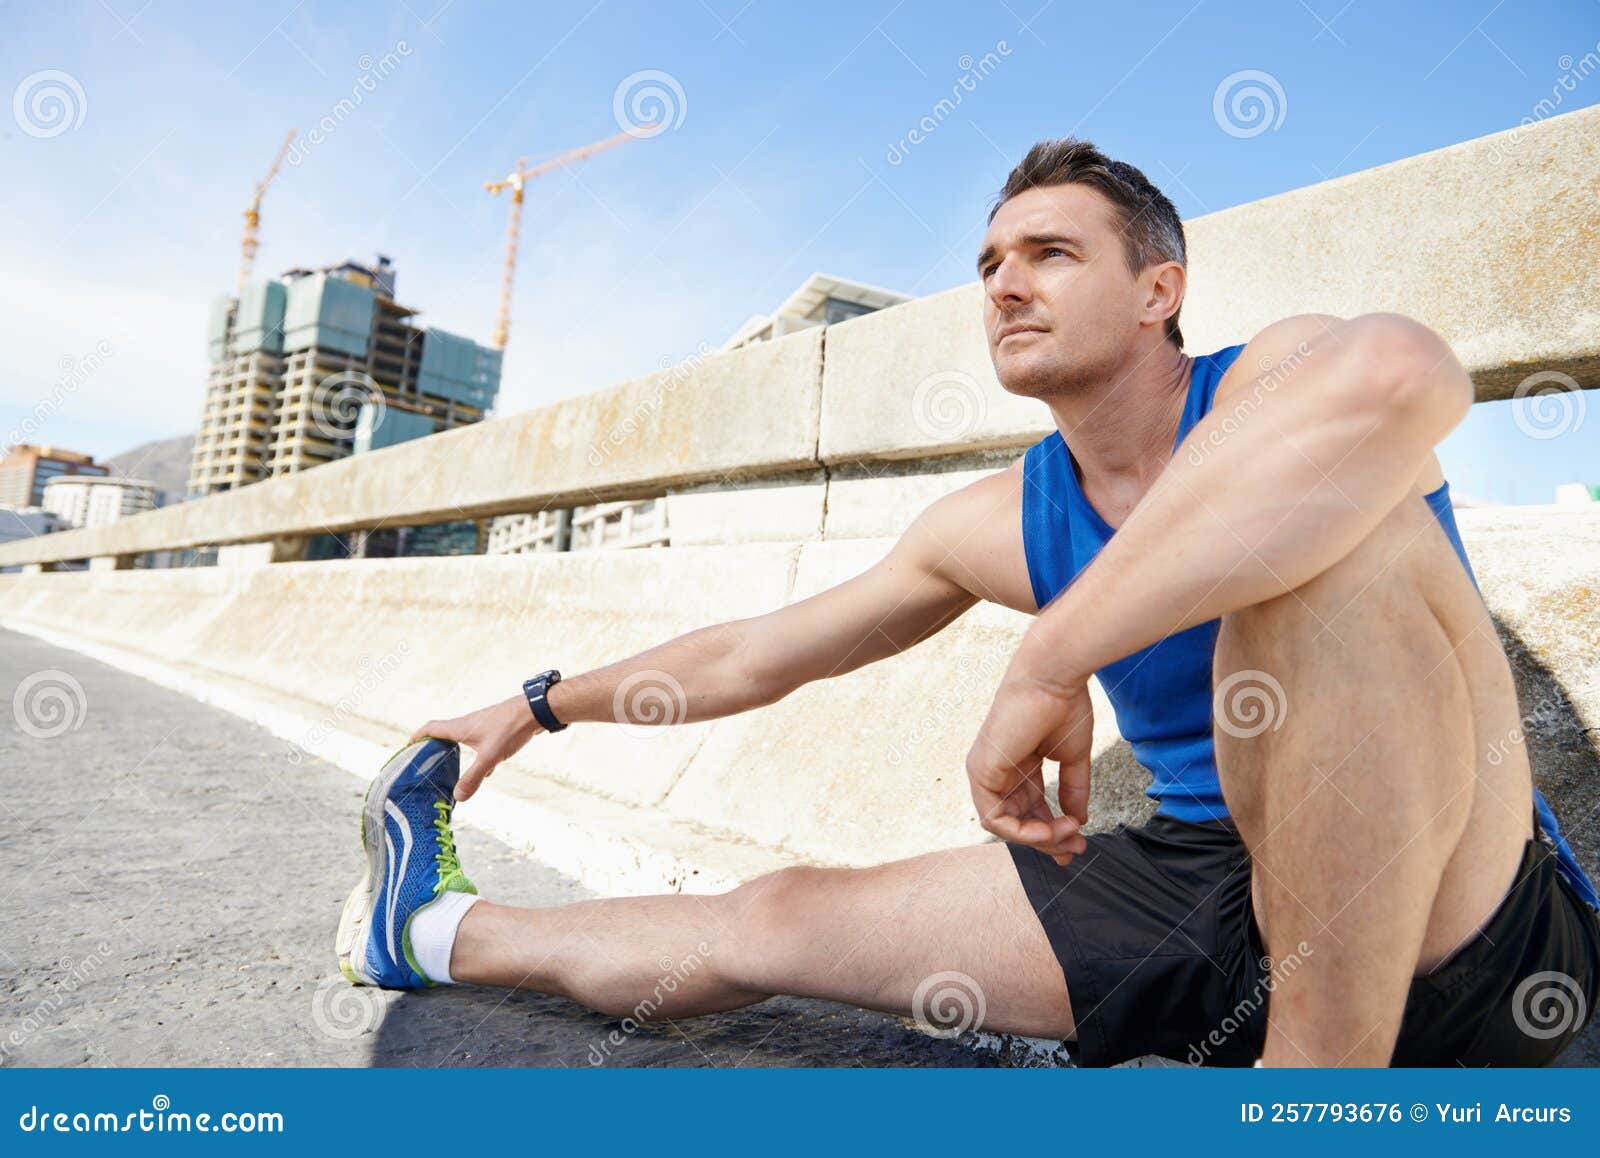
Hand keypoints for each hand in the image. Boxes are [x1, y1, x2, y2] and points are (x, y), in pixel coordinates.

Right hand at [409, 693, 541, 801]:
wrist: (536, 710)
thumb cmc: (510, 728)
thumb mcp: (490, 756)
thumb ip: (473, 777)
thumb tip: (457, 797)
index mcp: (460, 728)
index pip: (430, 728)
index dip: (416, 737)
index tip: (407, 749)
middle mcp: (468, 724)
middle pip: (443, 734)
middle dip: (432, 747)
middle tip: (425, 763)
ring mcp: (483, 726)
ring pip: (462, 740)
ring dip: (454, 751)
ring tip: (450, 769)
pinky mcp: (496, 730)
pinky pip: (479, 744)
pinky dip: (476, 756)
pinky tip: (485, 771)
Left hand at [965, 673, 1093, 864]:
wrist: (1054, 678)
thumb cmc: (1063, 706)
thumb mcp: (1070, 758)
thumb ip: (1072, 790)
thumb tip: (1078, 821)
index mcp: (1016, 765)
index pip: (1027, 810)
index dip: (1051, 832)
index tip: (1078, 843)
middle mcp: (997, 771)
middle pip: (1017, 822)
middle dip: (1048, 840)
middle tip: (1076, 848)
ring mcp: (985, 772)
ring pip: (1005, 826)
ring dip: (1040, 838)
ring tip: (1069, 835)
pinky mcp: (981, 772)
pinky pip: (995, 819)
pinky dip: (1023, 832)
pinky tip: (1049, 831)